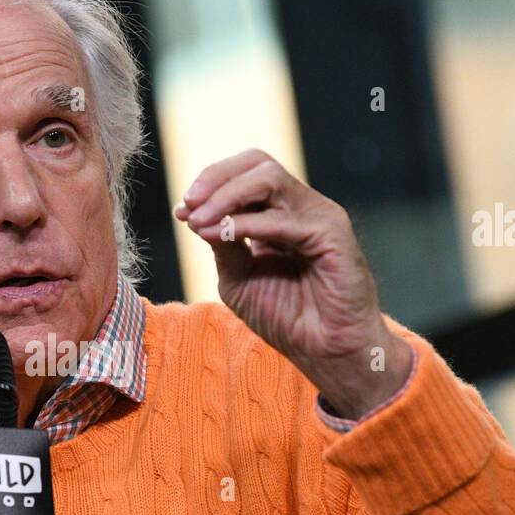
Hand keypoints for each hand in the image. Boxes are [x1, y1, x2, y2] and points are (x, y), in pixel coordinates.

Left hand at [174, 149, 411, 417]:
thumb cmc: (286, 318)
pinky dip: (246, 224)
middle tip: (188, 206)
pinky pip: (283, 218)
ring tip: (199, 221)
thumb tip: (193, 213)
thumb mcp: (238, 278)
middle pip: (258, 163)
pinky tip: (220, 235)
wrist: (324, 351)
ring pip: (269, 179)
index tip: (181, 211)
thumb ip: (222, 243)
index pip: (246, 173)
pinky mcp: (332, 233)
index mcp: (279, 213)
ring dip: (226, 196)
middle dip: (216, 179)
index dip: (212, 183)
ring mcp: (319, 215)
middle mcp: (300, 208)